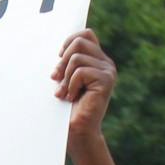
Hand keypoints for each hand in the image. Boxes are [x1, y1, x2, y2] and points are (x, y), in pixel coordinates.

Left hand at [52, 29, 115, 143]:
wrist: (76, 130)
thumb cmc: (67, 106)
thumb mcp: (65, 78)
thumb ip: (67, 62)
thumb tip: (58, 48)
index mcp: (97, 60)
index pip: (86, 34)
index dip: (69, 41)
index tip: (59, 57)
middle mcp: (106, 63)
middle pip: (80, 41)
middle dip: (63, 60)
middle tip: (56, 78)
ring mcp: (108, 71)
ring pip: (77, 57)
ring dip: (65, 76)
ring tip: (65, 92)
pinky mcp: (106, 80)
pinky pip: (80, 71)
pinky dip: (70, 85)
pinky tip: (71, 97)